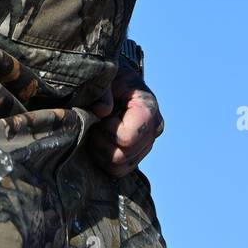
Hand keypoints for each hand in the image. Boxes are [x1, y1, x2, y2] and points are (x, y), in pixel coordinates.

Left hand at [86, 62, 163, 177]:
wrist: (117, 80)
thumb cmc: (110, 77)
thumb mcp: (105, 76)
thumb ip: (103, 90)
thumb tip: (101, 111)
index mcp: (148, 108)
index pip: (127, 138)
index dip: (107, 131)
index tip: (99, 115)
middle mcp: (154, 129)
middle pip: (123, 157)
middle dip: (101, 143)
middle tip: (94, 125)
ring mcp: (147, 144)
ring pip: (120, 168)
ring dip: (102, 153)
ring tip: (96, 131)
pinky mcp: (138, 153)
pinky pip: (119, 171)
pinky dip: (104, 160)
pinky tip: (99, 140)